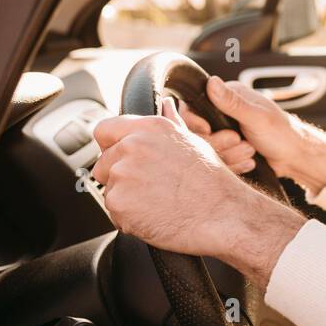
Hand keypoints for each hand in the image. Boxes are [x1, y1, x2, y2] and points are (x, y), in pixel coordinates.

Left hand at [93, 97, 305, 286]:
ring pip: (109, 190)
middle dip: (119, 177)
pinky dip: (129, 219)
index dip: (110, 146)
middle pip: (103, 164)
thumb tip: (166, 105)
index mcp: (149, 128)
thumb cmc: (213, 183)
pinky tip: (154, 216)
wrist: (223, 215)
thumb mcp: (194, 143)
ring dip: (126, 200)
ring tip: (157, 204)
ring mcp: (122, 174)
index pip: (104, 130)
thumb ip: (171, 124)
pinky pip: (114, 213)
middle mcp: (132, 146)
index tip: (120, 158)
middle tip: (150, 189)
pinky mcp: (118, 202)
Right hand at [182, 75, 325, 195]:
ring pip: (208, 149)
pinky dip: (234, 164)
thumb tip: (211, 81)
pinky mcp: (228, 150)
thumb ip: (232, 103)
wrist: (295, 157)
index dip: (195, 122)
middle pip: (198, 132)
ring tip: (251, 150)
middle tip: (240, 141)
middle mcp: (223, 113)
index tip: (206, 130)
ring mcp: (224, 132)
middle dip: (219, 142)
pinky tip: (250, 160)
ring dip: (230, 154)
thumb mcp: (256, 117)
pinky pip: (218, 161)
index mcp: (229, 97)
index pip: (194, 107)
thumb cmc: (282, 133)